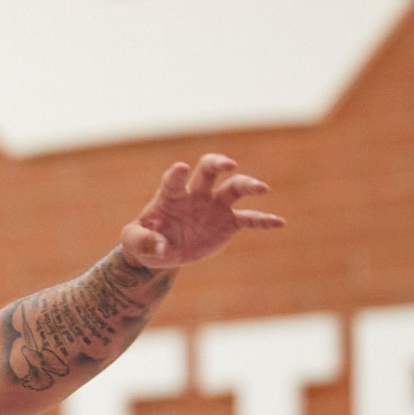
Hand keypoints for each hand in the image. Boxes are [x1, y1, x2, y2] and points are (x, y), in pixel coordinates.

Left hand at [119, 154, 283, 269]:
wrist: (162, 250)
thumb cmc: (144, 240)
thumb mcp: (135, 243)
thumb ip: (143, 241)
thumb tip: (160, 247)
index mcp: (170, 196)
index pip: (174, 180)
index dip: (176, 174)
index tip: (181, 168)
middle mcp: (195, 195)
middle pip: (208, 171)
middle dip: (217, 164)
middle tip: (229, 164)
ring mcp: (214, 206)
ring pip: (233, 188)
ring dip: (248, 185)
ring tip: (262, 189)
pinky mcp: (228, 222)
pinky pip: (249, 218)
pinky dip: (263, 220)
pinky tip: (279, 222)